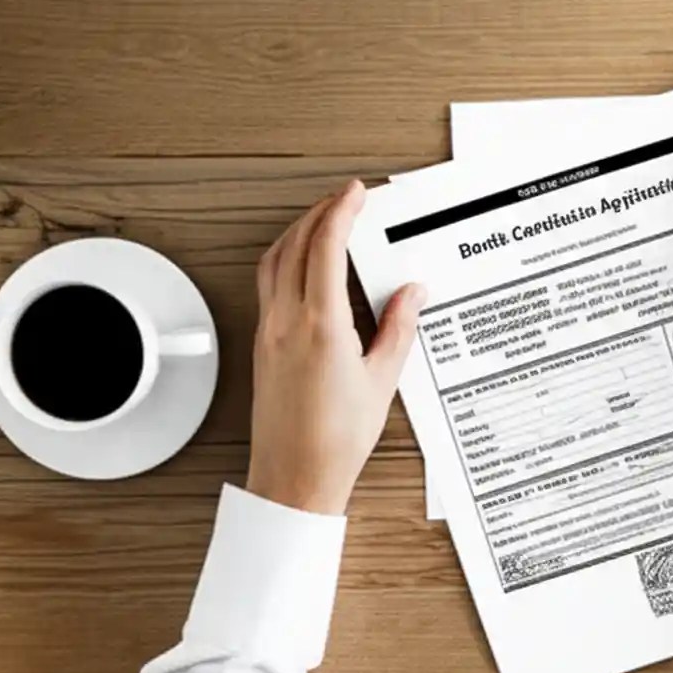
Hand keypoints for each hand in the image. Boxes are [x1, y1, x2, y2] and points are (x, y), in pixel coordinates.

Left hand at [248, 180, 425, 513]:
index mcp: (320, 326)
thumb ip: (398, 328)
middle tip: (345, 200)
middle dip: (320, 213)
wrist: (295, 478)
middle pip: (295, 245)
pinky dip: (286, 260)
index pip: (326, 247)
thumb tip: (410, 294)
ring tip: (323, 223)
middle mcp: (287, 322)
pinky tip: (305, 268)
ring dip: (297, 233)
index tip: (356, 194)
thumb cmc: (336, 441)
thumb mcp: (382, 380)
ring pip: (274, 261)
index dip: (341, 211)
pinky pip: (268, 285)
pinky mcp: (262, 347)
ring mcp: (268, 333)